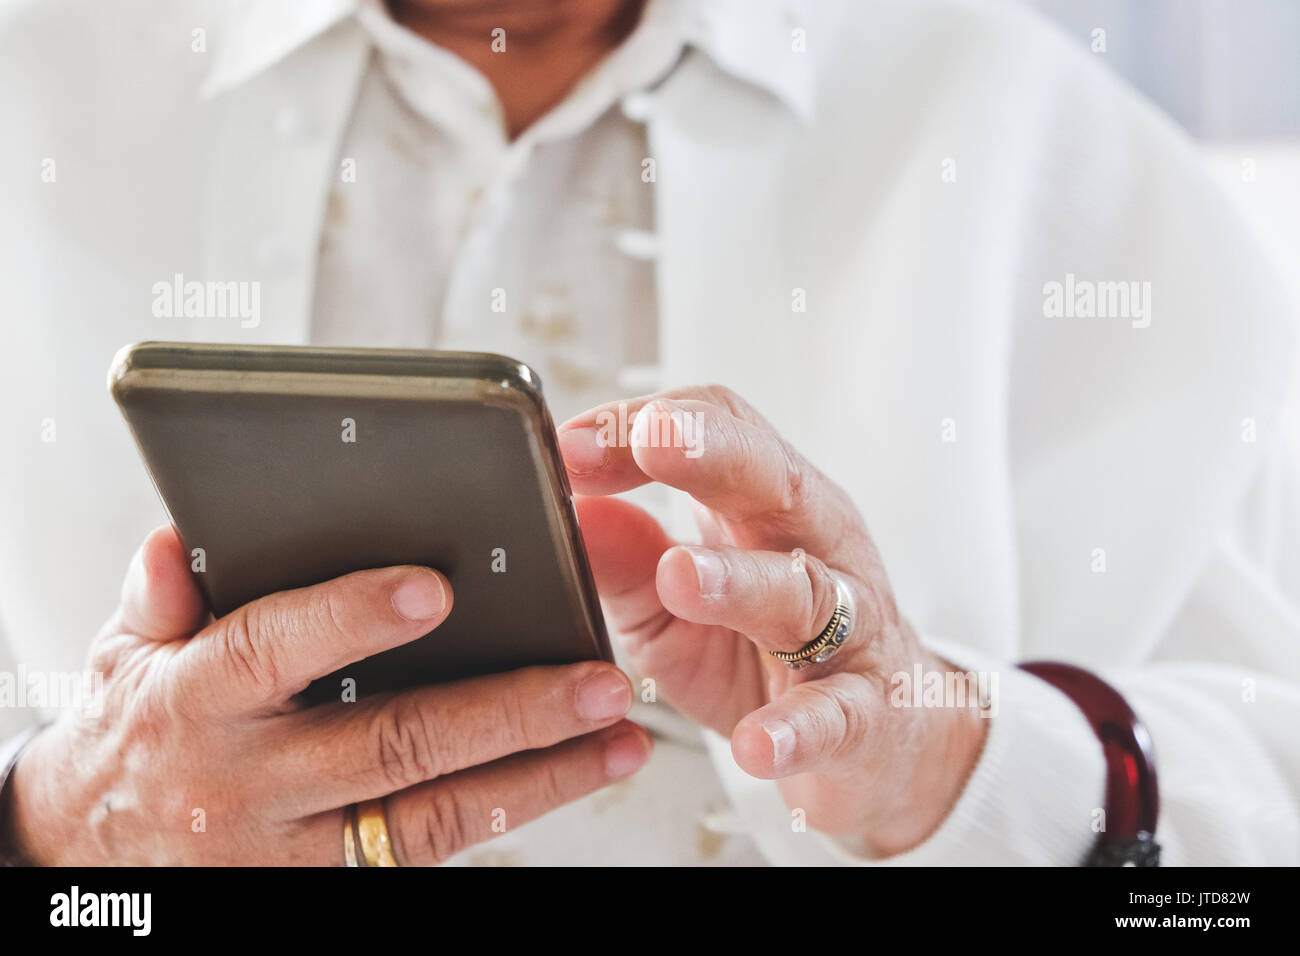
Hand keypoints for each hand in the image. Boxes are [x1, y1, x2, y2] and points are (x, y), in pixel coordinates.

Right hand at [6, 527, 649, 864]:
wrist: (92, 858)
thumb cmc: (132, 735)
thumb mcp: (123, 657)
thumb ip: (157, 597)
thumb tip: (178, 540)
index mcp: (200, 698)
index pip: (277, 648)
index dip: (353, 618)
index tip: (434, 589)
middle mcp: (253, 778)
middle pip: (391, 743)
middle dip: (505, 712)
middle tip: (595, 681)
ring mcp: (295, 844)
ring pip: (430, 814)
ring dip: (537, 777)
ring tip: (618, 738)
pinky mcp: (328, 883)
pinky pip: (424, 852)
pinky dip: (501, 814)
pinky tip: (565, 778)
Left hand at [559, 386, 986, 855]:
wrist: (884, 738)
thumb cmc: (761, 657)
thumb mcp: (674, 612)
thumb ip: (624, 565)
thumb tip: (570, 511)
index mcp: (764, 509)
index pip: (716, 432)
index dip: (644, 427)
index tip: (570, 445)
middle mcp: (815, 548)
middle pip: (771, 479)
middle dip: (710, 452)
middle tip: (653, 439)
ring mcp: (849, 629)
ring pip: (802, 592)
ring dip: (740, 581)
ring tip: (680, 578)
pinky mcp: (865, 714)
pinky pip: (834, 716)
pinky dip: (796, 729)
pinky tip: (756, 743)